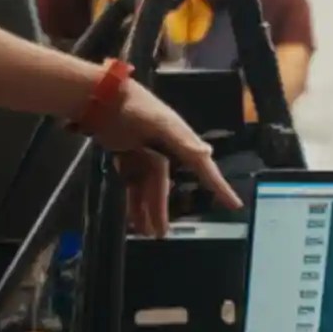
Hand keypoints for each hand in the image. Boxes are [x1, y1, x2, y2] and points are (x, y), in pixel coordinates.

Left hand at [91, 81, 240, 223]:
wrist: (98, 97)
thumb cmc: (131, 106)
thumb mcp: (158, 120)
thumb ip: (182, 138)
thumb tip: (207, 154)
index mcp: (178, 139)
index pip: (202, 167)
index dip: (218, 186)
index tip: (234, 204)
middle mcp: (165, 149)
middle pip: (164, 184)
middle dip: (162, 208)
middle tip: (162, 234)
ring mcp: (145, 154)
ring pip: (149, 188)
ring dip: (147, 209)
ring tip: (147, 233)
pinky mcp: (129, 158)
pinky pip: (134, 184)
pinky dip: (134, 200)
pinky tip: (134, 218)